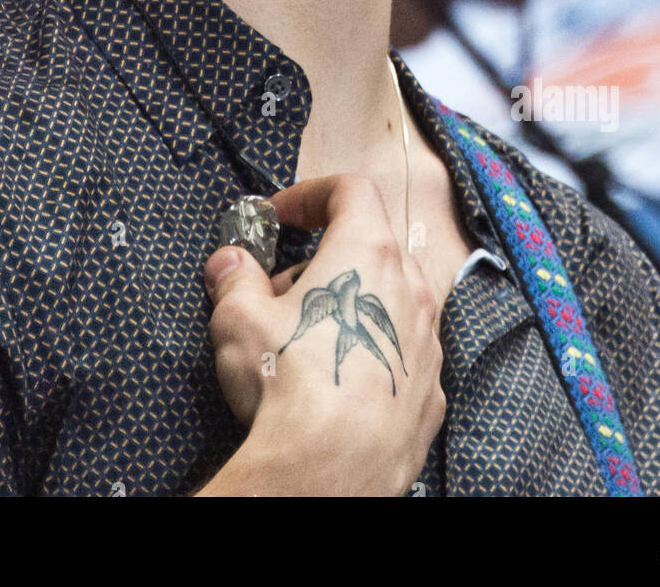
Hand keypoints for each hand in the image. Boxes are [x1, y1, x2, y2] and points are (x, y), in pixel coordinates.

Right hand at [202, 174, 446, 496]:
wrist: (329, 470)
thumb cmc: (288, 383)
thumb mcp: (238, 318)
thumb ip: (234, 278)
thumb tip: (228, 262)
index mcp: (368, 253)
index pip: (351, 190)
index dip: (311, 194)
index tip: (280, 216)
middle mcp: (410, 290)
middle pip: (373, 246)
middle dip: (323, 259)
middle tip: (279, 290)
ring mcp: (427, 343)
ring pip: (392, 300)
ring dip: (351, 305)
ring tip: (306, 338)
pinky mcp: (431, 392)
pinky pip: (401, 352)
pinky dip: (371, 351)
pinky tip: (336, 380)